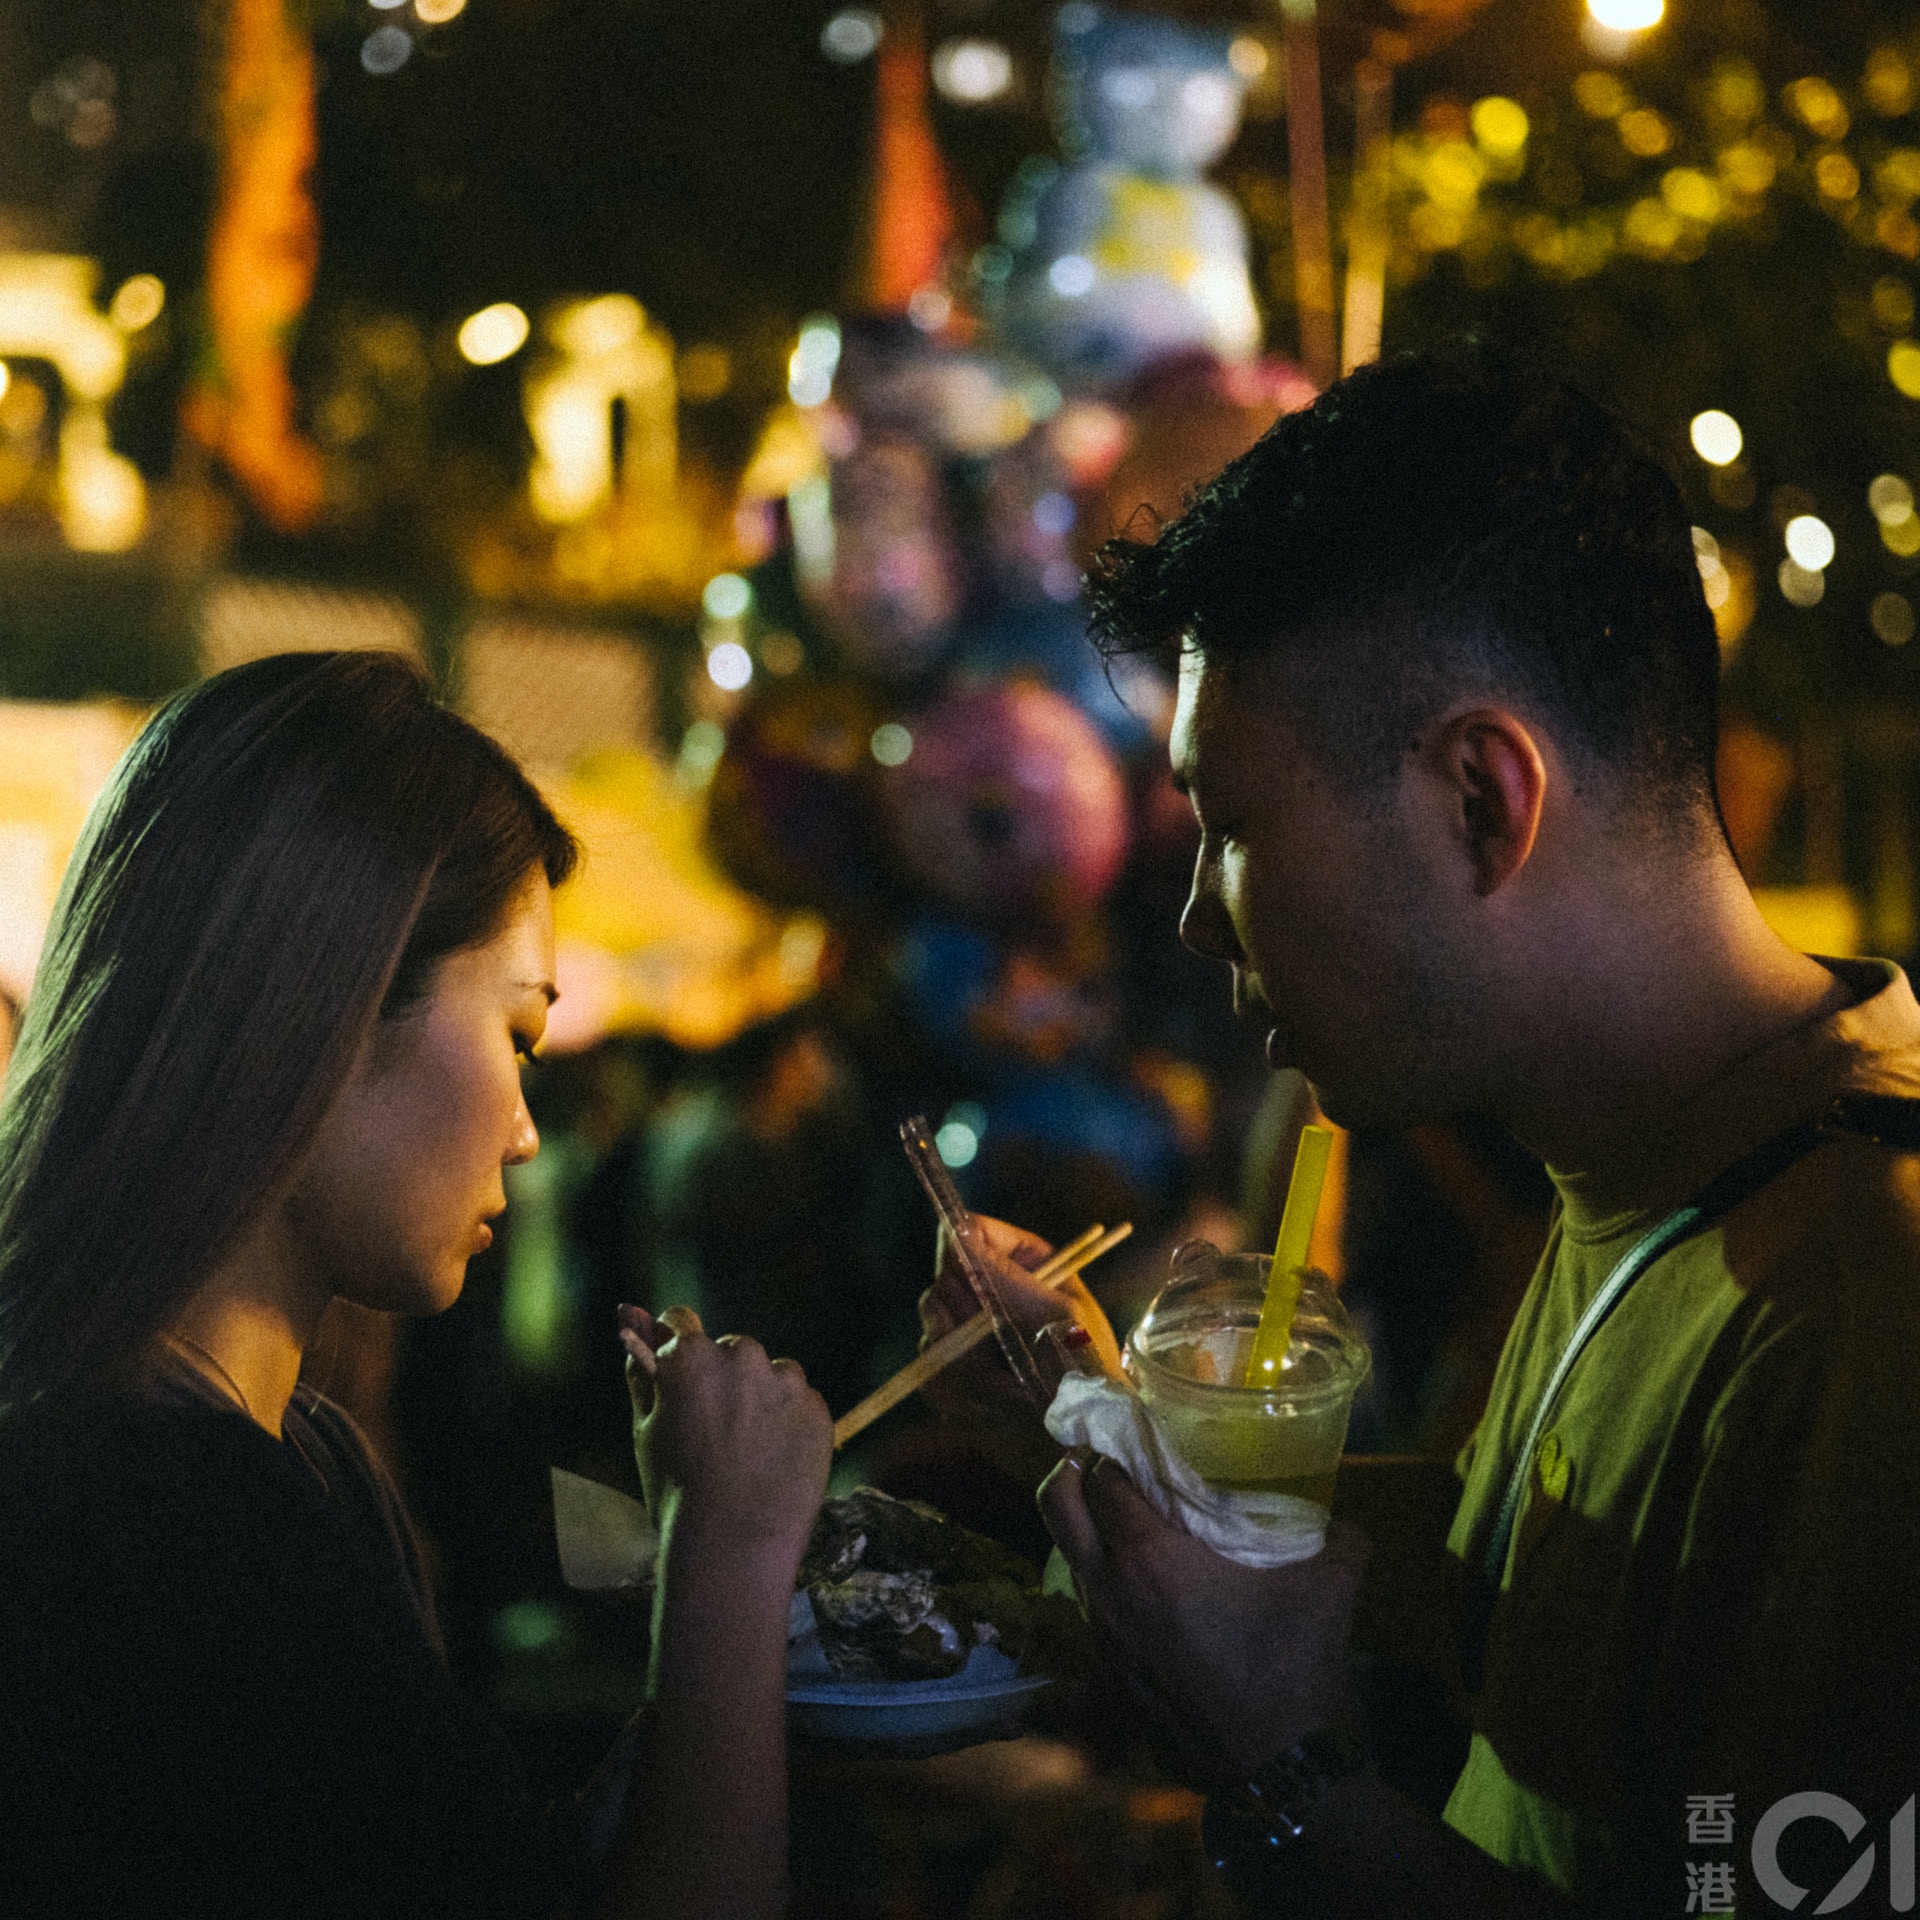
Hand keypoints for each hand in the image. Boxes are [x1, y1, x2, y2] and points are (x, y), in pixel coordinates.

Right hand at [618, 1303, 830, 1577]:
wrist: (732, 1547)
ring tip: (748, 1453)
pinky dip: (790, 1424)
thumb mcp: (645, 1432)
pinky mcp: (817, 1409)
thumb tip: (632, 1320)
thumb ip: (641, 1374)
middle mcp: (742, 1355)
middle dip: (724, 1378)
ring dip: (762, 1398)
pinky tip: (774, 1462)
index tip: (680, 1371)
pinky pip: (800, 1404)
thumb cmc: (677, 1492)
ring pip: (771, 1376)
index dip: (674, 1346)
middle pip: (730, 1351)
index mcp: (690, 1356)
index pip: (679, 1321)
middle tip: (716, 1432)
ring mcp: (785, 1381)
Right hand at [916, 1214, 1125, 1432]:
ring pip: (932, 1331)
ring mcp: (967, 1331)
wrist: (1083, 1444)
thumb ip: (1005, 1277)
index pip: (968, 1233)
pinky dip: (959, 1395)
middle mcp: (991, 1289)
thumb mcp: (1056, 1317)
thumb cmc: (1086, 1372)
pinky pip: (929, 1372)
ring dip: (970, 1370)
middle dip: (969, 1327)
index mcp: (1024, 1261)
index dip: (963, 1261)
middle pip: (942, 1282)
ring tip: (1013, 1393)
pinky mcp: (951, 1371)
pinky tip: (994, 1410)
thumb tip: (956, 1233)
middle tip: (1006, 1352)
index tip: (977, 1295)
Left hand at [1039, 1453, 1366, 1781]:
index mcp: (1151, 1559)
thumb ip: (1342, 1536)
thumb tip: (1346, 1515)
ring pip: (1070, 1554)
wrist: (1277, 1762)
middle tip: (1103, 1453)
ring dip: (1085, 1523)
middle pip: (1057, 1505)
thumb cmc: (1292, 1665)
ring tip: (1125, 1509)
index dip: (1114, 1446)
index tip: (1136, 1429)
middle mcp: (1112, 1588)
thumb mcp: (1330, 1587)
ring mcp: (1105, 1630)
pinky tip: (1143, 1573)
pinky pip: (1089, 1596)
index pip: (1103, 1478)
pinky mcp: (1111, 1663)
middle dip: (1070, 1468)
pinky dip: (1101, 1570)